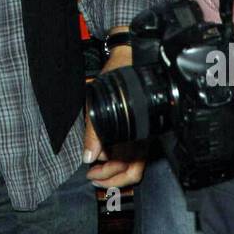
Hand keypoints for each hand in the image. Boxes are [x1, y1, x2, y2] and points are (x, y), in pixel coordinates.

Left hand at [83, 38, 147, 187]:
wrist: (130, 55)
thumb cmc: (118, 76)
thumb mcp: (99, 102)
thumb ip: (94, 132)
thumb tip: (89, 158)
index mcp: (136, 132)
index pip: (129, 167)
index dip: (109, 176)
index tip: (91, 174)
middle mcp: (143, 137)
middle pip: (133, 171)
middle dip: (112, 179)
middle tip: (92, 177)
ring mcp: (143, 134)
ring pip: (135, 165)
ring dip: (116, 172)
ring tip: (96, 170)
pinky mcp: (140, 128)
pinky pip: (135, 154)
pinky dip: (120, 160)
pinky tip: (105, 156)